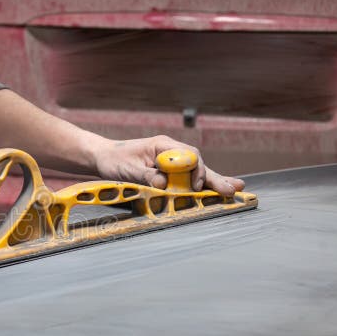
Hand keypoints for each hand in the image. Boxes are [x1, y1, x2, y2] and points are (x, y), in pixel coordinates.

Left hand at [93, 135, 244, 195]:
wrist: (103, 157)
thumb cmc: (114, 161)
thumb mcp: (127, 169)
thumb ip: (146, 176)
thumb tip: (164, 184)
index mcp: (163, 146)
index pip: (189, 156)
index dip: (196, 172)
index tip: (196, 187)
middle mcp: (170, 150)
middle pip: (198, 163)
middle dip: (215, 178)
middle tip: (233, 190)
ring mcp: (170, 159)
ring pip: (196, 170)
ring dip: (213, 181)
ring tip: (233, 190)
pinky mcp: (168, 169)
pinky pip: (188, 176)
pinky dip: (201, 183)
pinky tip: (216, 189)